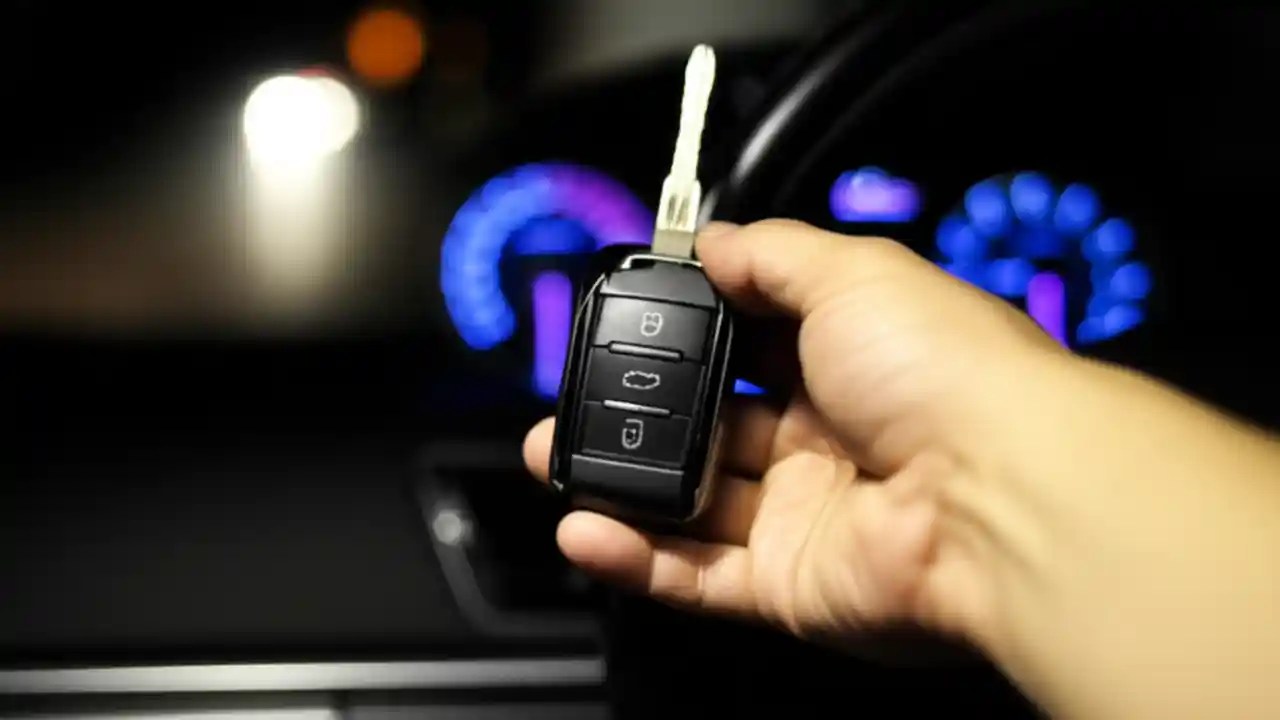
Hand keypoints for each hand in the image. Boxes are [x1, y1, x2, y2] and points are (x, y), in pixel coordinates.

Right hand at [524, 219, 1062, 648]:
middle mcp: (826, 439)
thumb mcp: (851, 271)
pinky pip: (697, 575)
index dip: (689, 338)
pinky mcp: (791, 583)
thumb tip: (712, 241)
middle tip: (576, 400)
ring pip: (690, 504)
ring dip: (619, 483)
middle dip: (638, 415)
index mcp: (848, 362)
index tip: (630, 329)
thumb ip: (770, 255)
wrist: (1000, 491)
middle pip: (709, 428)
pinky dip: (636, 557)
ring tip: (553, 457)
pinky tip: (587, 529)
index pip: (749, 346)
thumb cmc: (946, 370)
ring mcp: (805, 514)